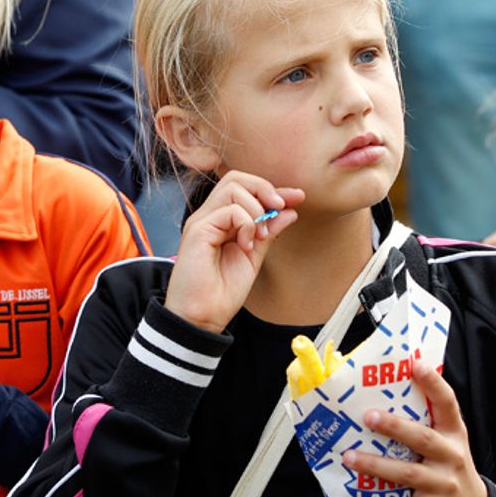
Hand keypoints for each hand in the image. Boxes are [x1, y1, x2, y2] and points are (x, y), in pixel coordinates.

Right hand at [164, 171, 303, 332]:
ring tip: (259, 236)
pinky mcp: (197, 230)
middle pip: (236, 178)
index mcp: (220, 220)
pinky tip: (246, 245)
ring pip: (233, 188)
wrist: (201, 317)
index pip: (245, 188)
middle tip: (279, 207)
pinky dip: (246, 224)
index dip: (273, 189)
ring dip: (256, 209)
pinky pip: (229, 210)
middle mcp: (209, 216)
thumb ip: (268, 232)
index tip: (298, 198)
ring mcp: (201, 221)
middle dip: (264, 188)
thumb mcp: (253, 257)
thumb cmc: (221, 292)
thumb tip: (290, 210)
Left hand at [343, 362, 486, 496]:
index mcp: (453, 433)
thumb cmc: (448, 469)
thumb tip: (382, 395)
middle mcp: (451, 456)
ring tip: (349, 457)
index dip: (433, 383)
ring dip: (375, 466)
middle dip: (395, 427)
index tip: (415, 365)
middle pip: (423, 438)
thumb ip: (425, 423)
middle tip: (367, 416)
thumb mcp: (447, 443)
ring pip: (407, 474)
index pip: (448, 404)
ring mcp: (444, 485)